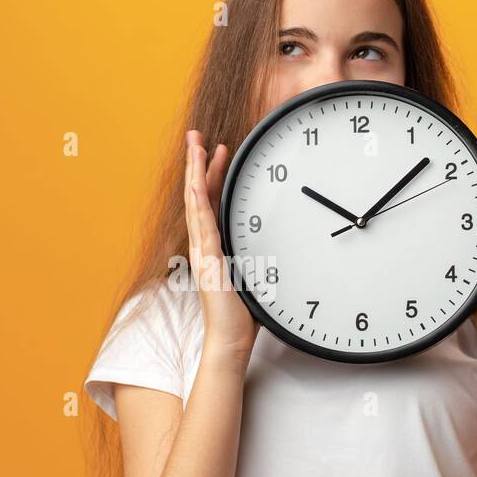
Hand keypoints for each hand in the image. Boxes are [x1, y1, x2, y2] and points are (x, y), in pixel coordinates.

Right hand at [184, 130, 258, 365]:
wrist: (232, 340)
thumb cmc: (245, 316)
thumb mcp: (258, 276)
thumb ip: (263, 257)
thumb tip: (282, 246)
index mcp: (216, 246)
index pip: (212, 202)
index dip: (211, 175)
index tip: (218, 151)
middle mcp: (204, 245)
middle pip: (198, 195)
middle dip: (196, 163)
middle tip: (196, 136)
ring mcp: (203, 252)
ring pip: (195, 204)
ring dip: (194, 173)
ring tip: (194, 145)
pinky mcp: (208, 261)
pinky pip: (201, 226)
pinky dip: (197, 202)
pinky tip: (194, 183)